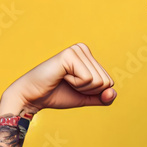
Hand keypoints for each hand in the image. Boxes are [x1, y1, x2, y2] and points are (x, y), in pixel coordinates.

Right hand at [0, 43, 115, 114]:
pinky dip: (76, 85)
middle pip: (106, 82)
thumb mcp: (86, 98)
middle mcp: (83, 49)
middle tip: (68, 84)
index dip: (93, 92)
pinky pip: (88, 79)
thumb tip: (112, 92)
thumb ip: (103, 97)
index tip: (75, 87)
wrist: (33, 97)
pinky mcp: (69, 55)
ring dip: (81, 88)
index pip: (109, 82)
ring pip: (99, 81)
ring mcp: (76, 50)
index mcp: (88, 56)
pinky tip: (62, 77)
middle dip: (88, 91)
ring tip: (64, 80)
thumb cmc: (57, 95)